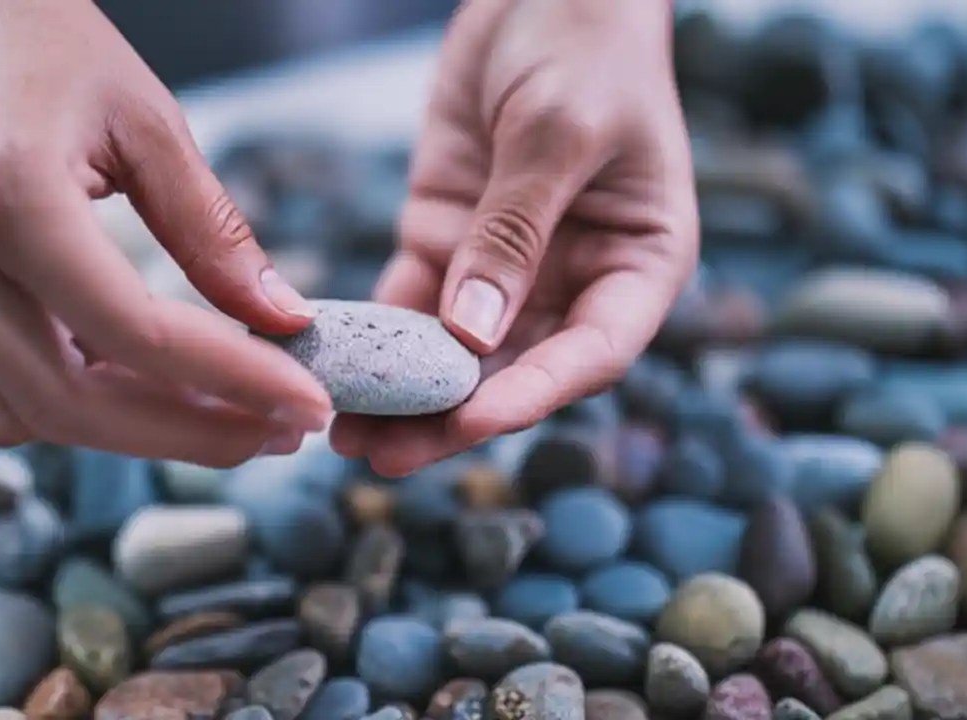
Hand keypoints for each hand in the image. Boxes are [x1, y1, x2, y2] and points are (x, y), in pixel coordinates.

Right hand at [0, 0, 330, 465]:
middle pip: (70, 402)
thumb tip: (284, 320)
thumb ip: (213, 231)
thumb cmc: (42, 42)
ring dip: (129, 431)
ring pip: (23, 417)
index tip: (309, 405)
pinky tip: (138, 384)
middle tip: (275, 433)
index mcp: (3, 193)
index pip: (132, 332)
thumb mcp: (148, 121)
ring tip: (217, 409)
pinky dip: (71, 408)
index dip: (234, 381)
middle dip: (188, 432)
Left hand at [332, 0, 697, 475]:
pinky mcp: (447, 242)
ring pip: (452, 352)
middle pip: (510, 371)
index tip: (468, 424)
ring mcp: (504, 268)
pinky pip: (410, 300)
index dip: (529, 396)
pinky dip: (372, 334)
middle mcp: (571, 281)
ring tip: (342, 430)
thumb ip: (515, 232)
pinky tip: (332, 363)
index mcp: (635, 266)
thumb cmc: (586, 46)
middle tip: (381, 454)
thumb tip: (470, 334)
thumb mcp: (558, 132)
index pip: (587, 355)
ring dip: (400, 392)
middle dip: (446, 416)